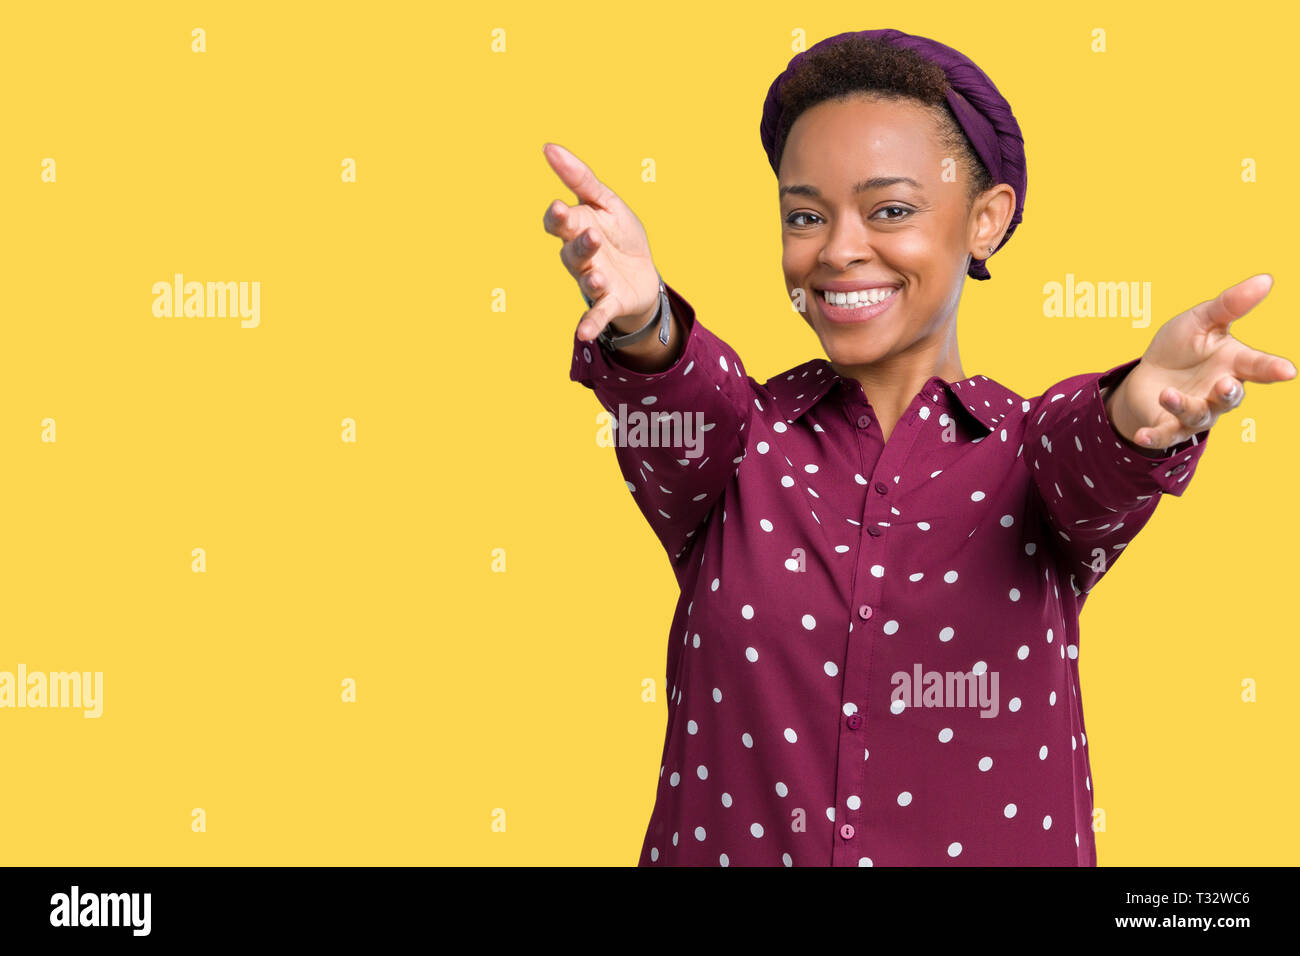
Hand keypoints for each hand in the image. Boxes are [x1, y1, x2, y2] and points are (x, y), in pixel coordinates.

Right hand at [542, 143, 660, 341]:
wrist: (644, 273)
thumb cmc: (620, 236)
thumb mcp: (606, 202)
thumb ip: (580, 178)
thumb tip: (549, 148)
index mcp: (578, 228)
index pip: (559, 223)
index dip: (558, 218)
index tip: (560, 207)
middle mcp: (580, 256)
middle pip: (571, 250)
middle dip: (579, 244)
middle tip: (589, 235)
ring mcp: (594, 279)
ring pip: (585, 278)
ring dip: (591, 278)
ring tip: (599, 276)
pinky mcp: (610, 301)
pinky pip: (597, 312)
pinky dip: (590, 323)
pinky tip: (585, 333)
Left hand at [1104, 274, 1296, 450]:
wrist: (1148, 373)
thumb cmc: (1181, 346)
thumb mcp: (1202, 320)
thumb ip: (1230, 305)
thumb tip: (1266, 279)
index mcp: (1233, 364)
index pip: (1257, 366)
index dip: (1272, 369)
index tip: (1288, 371)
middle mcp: (1218, 392)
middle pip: (1230, 398)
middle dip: (1228, 393)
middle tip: (1225, 384)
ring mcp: (1195, 412)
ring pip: (1198, 415)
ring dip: (1183, 406)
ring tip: (1167, 394)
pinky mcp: (1169, 425)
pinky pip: (1165, 434)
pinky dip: (1155, 437)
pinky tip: (1143, 435)